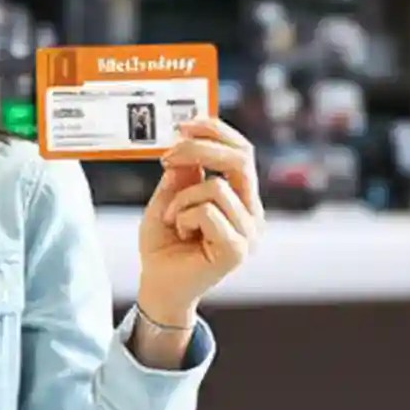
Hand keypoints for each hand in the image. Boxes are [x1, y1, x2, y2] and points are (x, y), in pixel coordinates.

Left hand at [137, 117, 264, 322]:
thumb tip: (189, 139)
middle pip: (239, 159)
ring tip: (172, 219)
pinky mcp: (238, 250)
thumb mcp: (167, 196)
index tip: (183, 124)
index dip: (216, 130)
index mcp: (241, 196)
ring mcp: (249, 232)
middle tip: (167, 158)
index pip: (242, 151)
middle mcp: (252, 212)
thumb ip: (182, 171)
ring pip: (215, 187)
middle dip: (198, 149)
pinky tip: (180, 233)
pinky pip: (207, 212)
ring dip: (180, 199)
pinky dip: (183, 216)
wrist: (158, 284)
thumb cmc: (164, 243)